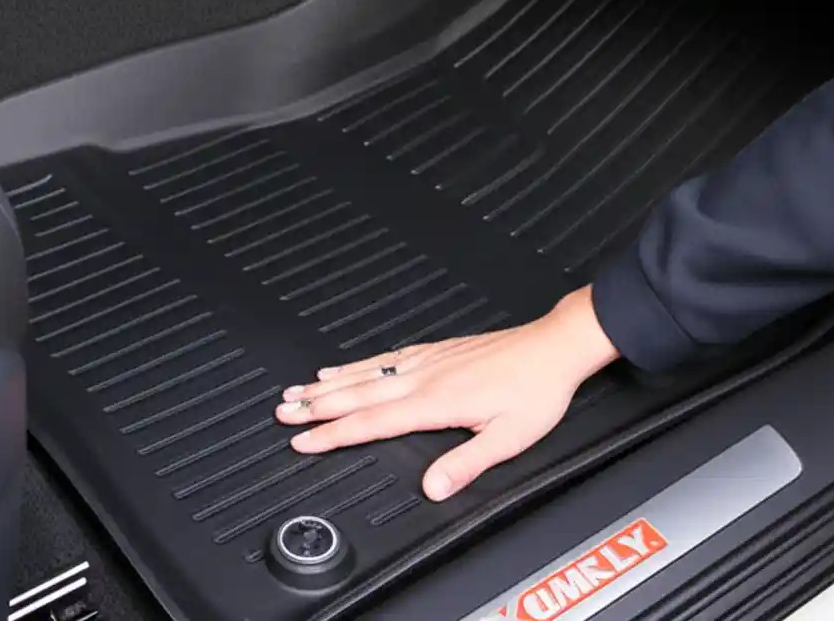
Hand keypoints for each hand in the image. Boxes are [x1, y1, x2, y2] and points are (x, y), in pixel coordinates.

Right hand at [275, 286, 619, 500]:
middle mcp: (422, 379)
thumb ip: (466, 463)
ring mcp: (424, 362)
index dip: (332, 434)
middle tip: (281, 413)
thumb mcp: (509, 438)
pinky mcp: (432, 352)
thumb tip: (431, 488)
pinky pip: (381, 359)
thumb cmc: (535, 391)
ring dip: (325, 386)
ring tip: (294, 392)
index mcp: (435, 403)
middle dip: (315, 407)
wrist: (552, 347)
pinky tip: (337, 369)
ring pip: (363, 375)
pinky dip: (353, 366)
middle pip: (356, 396)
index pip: (371, 423)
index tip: (302, 441)